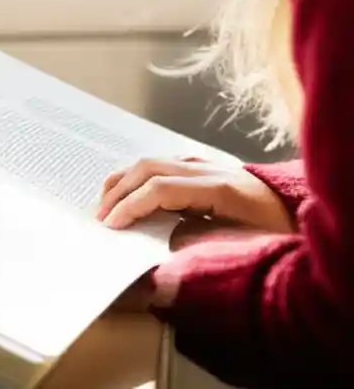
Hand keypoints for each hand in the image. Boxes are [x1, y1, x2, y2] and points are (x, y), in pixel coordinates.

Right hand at [97, 157, 293, 232]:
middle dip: (120, 190)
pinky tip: (132, 191)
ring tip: (107, 203)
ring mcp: (212, 164)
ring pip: (155, 160)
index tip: (112, 225)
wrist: (305, 218)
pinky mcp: (211, 168)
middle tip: (100, 216)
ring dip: (126, 179)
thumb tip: (158, 241)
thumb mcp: (240, 246)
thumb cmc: (276, 236)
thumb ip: (197, 241)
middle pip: (151, 167)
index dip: (131, 206)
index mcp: (222, 187)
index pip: (161, 188)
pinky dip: (142, 176)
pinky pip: (167, 163)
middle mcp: (213, 169)